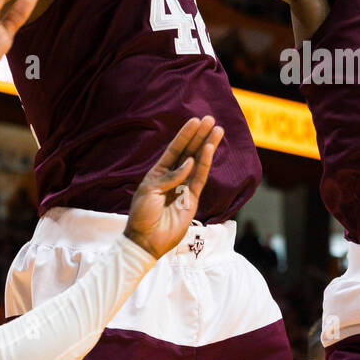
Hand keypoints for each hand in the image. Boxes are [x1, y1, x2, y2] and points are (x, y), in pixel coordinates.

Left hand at [124, 116, 222, 258]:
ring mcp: (184, 188)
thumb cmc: (142, 214)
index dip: (184, 135)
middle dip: (199, 136)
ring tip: (217, 130)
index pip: (174, 150)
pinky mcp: (193, 199)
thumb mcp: (150, 190)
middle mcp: (173, 177)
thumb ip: (171, 176)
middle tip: (210, 120)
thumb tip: (189, 163)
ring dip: (207, 146)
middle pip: (189, 152)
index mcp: (158, 173)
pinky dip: (205, 164)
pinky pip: (201, 178)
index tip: (195, 121)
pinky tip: (210, 150)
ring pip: (198, 162)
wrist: (146, 240)